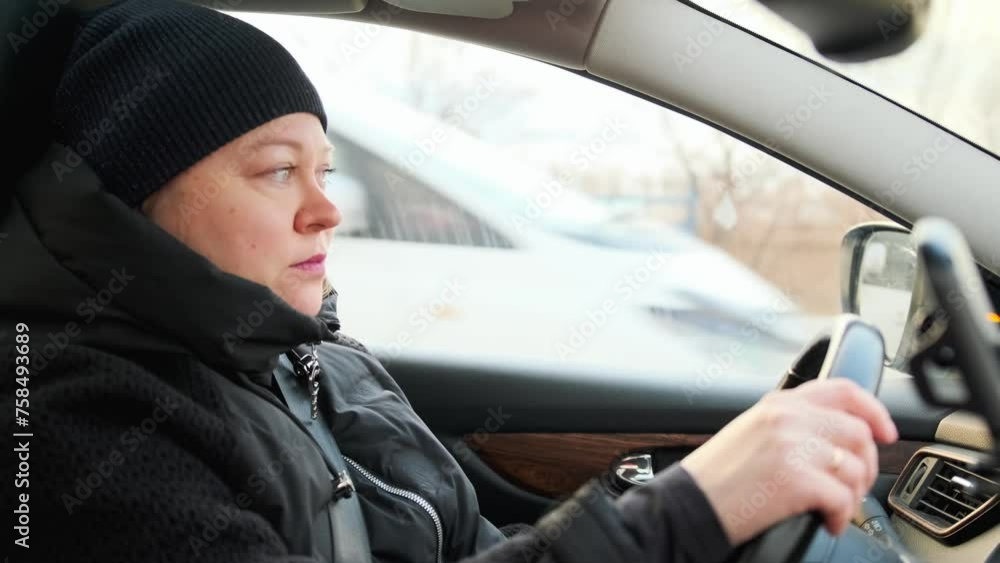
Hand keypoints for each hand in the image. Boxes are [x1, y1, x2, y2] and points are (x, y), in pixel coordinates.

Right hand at [679, 378, 898, 545]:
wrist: (690, 503)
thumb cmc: (718, 476)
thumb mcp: (753, 431)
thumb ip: (793, 424)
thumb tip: (838, 439)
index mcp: (779, 403)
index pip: (843, 390)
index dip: (874, 411)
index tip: (885, 432)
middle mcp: (788, 418)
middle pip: (858, 433)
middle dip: (867, 465)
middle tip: (853, 486)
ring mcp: (793, 446)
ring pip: (855, 467)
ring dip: (853, 495)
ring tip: (834, 508)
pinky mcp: (796, 479)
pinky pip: (843, 498)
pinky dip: (841, 516)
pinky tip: (827, 522)